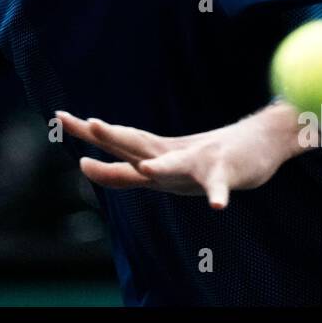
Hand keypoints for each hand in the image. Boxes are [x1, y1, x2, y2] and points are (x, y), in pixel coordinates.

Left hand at [55, 103, 310, 209]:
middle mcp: (172, 155)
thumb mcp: (174, 162)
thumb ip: (148, 163)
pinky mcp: (226, 172)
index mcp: (158, 154)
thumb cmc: (213, 156)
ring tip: (146, 168)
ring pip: (175, 163)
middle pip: (137, 145)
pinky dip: (219, 195)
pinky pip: (220, 186)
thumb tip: (126, 164)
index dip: (91, 132)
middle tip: (89, 122)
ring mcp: (198, 162)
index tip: (61, 116)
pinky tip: (218, 206)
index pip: (118, 141)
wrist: (260, 141)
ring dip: (160, 165)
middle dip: (113, 137)